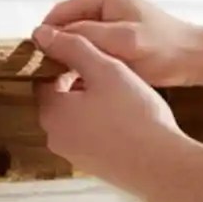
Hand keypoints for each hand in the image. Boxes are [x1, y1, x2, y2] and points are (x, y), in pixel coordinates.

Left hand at [32, 24, 190, 188]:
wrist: (162, 165)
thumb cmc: (134, 114)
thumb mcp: (105, 69)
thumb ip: (73, 48)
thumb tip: (40, 34)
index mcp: (51, 112)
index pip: (45, 79)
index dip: (65, 62)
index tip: (90, 56)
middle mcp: (55, 137)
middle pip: (60, 100)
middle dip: (79, 83)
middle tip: (109, 73)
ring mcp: (74, 155)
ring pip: (76, 118)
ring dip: (92, 103)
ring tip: (121, 94)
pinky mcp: (94, 167)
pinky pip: (91, 136)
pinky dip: (102, 124)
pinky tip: (126, 117)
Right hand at [42, 0, 202, 86]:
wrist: (194, 58)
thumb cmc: (163, 50)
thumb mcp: (121, 42)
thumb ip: (82, 36)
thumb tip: (42, 34)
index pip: (57, 16)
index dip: (47, 42)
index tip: (41, 70)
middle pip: (64, 28)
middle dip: (60, 52)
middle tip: (58, 82)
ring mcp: (106, 16)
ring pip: (75, 41)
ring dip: (72, 60)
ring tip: (71, 85)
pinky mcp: (111, 33)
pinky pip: (88, 47)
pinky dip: (84, 63)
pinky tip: (85, 82)